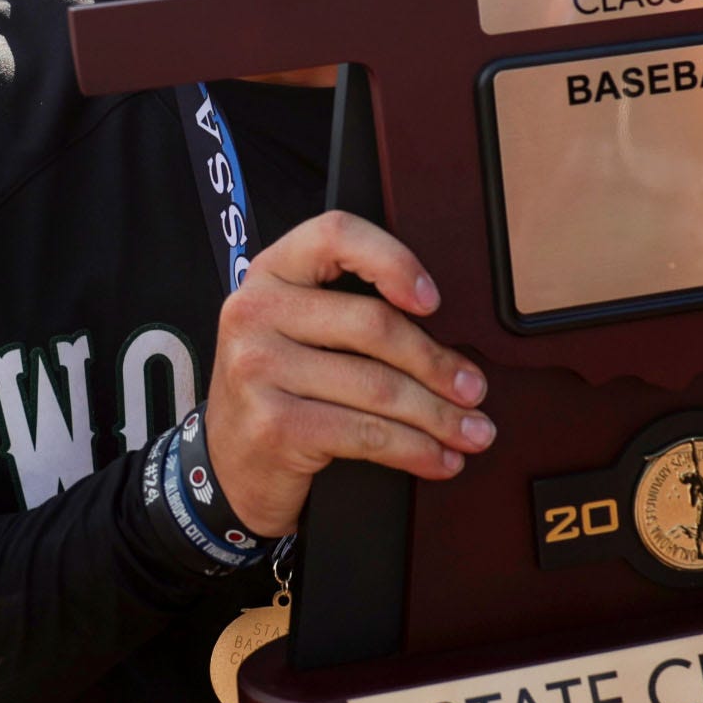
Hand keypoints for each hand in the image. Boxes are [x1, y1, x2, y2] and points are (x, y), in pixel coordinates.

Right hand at [203, 212, 491, 536]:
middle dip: (438, 363)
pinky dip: (415, 450)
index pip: (336, 234)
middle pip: (373, 324)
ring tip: (473, 432)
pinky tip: (439, 459)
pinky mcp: (274, 424)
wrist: (227, 468)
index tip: (434, 301)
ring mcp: (259, 368)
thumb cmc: (281, 393)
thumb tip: (451, 339)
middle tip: (475, 389)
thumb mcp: (297, 334)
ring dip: (439, 416)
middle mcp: (256, 311)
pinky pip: (366, 433)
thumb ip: (348, 311)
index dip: (393, 259)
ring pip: (378, 386)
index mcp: (271, 273)